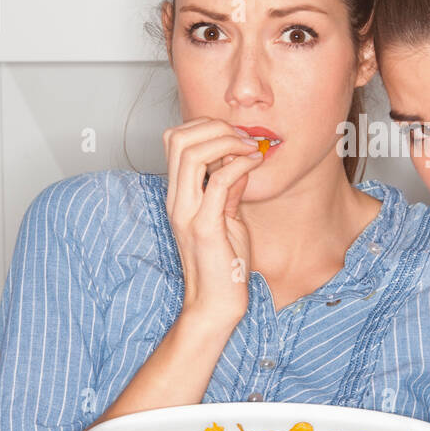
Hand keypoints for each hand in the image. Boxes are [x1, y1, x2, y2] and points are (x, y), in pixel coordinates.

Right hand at [163, 117, 264, 331]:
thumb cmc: (223, 266)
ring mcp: (187, 212)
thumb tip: (241, 162)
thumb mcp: (228, 219)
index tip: (235, 135)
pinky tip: (255, 164)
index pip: (174, 140)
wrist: (216, 305)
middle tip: (243, 137)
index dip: (204, 126)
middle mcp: (176, 200)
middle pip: (176, 138)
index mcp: (178, 196)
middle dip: (213, 125)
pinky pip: (220, 180)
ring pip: (192, 153)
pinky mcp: (205, 226)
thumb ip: (230, 190)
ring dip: (226, 140)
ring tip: (250, 148)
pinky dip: (240, 164)